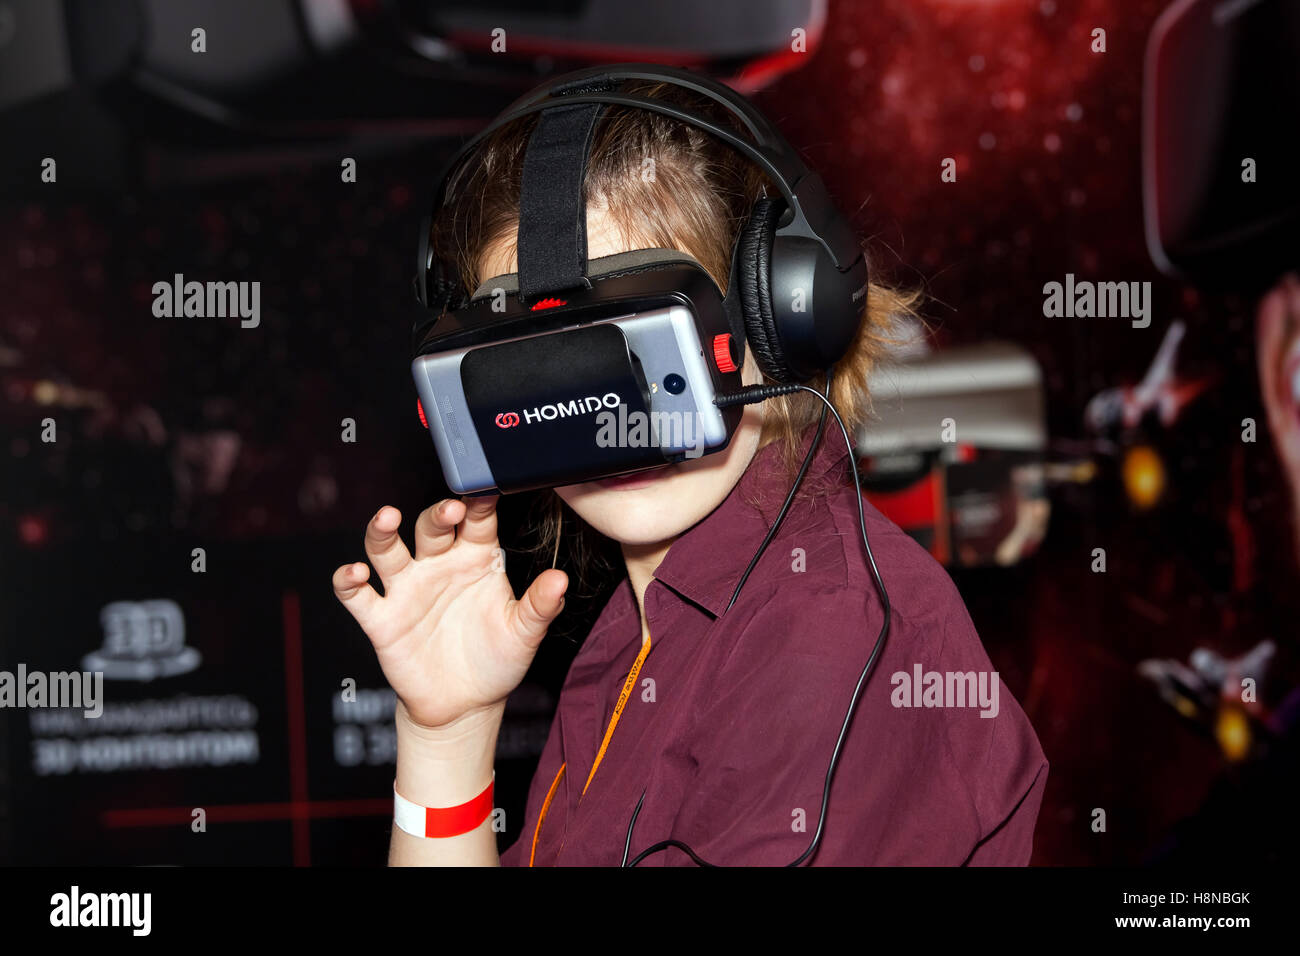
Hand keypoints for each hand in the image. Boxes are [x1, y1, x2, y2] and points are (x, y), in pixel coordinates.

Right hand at [332, 498, 567, 732]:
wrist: (465, 706)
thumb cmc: (497, 660)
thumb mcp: (524, 634)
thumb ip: (540, 606)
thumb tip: (561, 580)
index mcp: (476, 559)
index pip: (477, 522)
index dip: (479, 504)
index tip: (486, 490)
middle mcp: (439, 566)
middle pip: (431, 528)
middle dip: (438, 514)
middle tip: (450, 509)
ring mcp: (408, 590)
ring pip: (387, 549)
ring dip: (382, 531)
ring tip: (387, 517)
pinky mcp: (382, 619)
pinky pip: (358, 595)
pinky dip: (349, 580)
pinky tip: (356, 573)